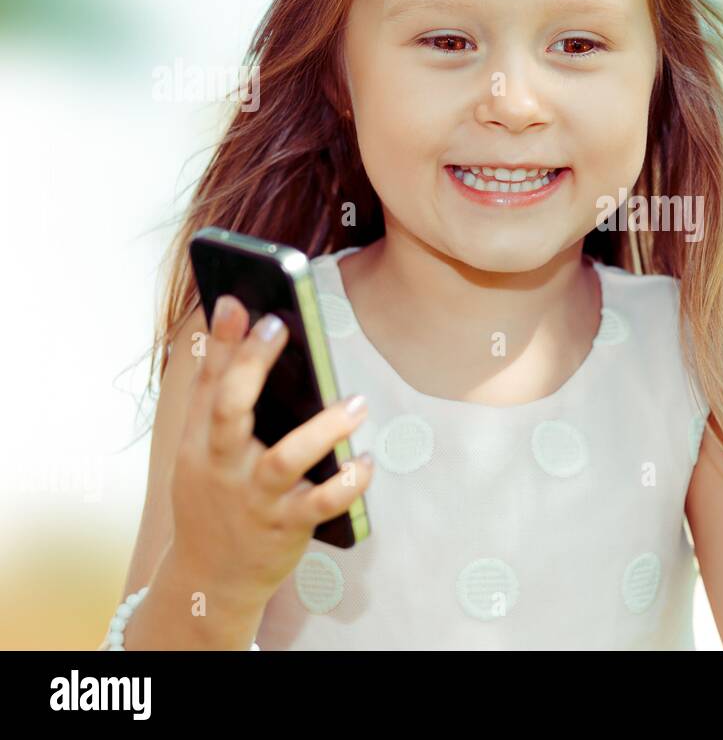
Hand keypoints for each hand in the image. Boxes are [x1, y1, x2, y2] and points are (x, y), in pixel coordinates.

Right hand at [169, 295, 375, 611]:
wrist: (209, 579)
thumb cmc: (216, 498)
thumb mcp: (203, 453)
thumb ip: (221, 402)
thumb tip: (247, 333)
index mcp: (200, 442)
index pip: (208, 382)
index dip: (220, 340)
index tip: (236, 300)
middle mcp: (222, 466)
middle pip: (230, 410)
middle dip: (251, 365)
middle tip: (282, 326)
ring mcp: (254, 498)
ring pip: (283, 458)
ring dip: (322, 429)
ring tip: (356, 402)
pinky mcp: (286, 527)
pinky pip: (321, 504)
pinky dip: (347, 483)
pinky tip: (366, 462)